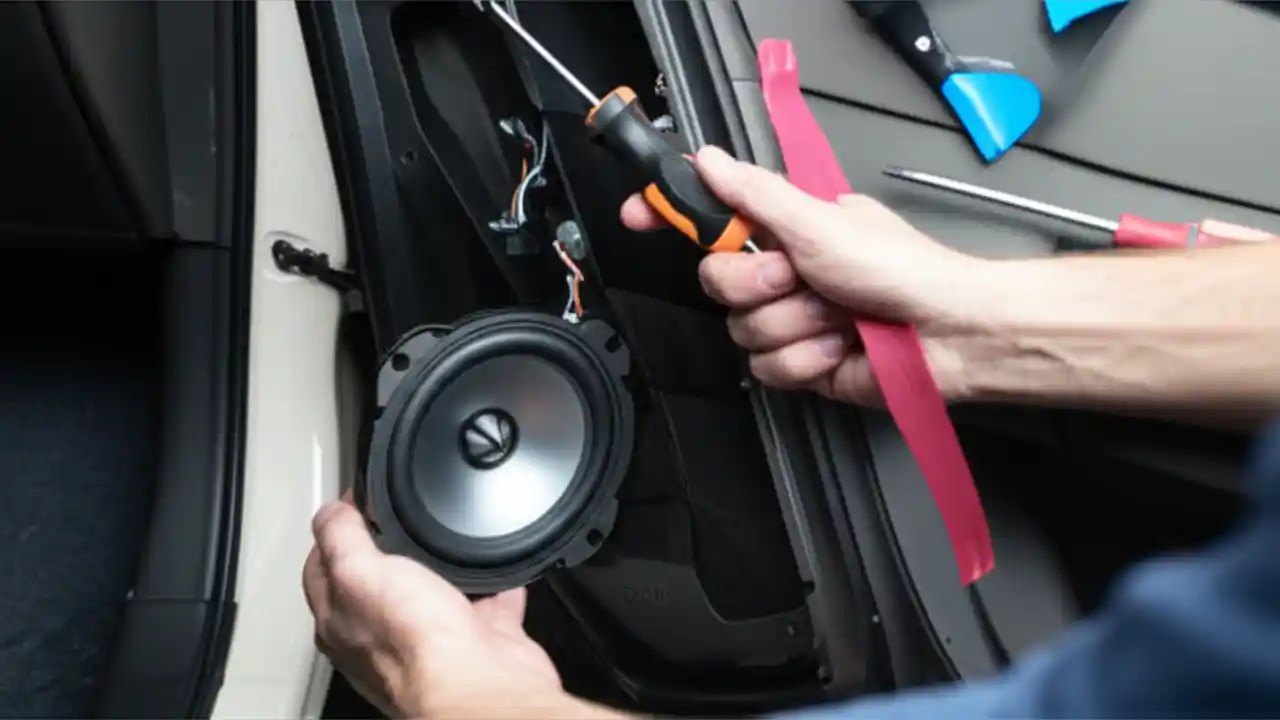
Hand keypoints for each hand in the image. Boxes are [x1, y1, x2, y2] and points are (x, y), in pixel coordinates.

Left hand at [303, 494, 615, 718]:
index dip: (334, 532)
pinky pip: (486, 605)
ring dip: (442, 566)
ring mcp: (432, 640)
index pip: (322, 568)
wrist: (480, 685)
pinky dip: (493, 585)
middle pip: (376, 581)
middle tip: (393, 517)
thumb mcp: (360, 571)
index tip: (352, 504)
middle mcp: (382, 636)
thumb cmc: (416, 643)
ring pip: (433, 593)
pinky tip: (496, 569)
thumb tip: (330, 512)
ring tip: (445, 539)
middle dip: (385, 547)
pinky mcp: (477, 640)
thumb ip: (340, 537)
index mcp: (341, 621)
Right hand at [621, 146, 986, 403]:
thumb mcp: (820, 220)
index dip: (671, 215)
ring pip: (741, 330)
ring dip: (792, 325)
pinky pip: (766, 369)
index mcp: (786, 228)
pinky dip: (806, 360)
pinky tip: (839, 350)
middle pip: (715, 282)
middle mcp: (783, 271)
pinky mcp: (801, 365)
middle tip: (799, 276)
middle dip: (757, 285)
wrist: (946, 337)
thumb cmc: (898, 269)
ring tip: (837, 317)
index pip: (712, 217)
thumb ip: (755, 194)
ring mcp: (791, 320)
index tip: (638, 213)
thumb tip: (708, 159)